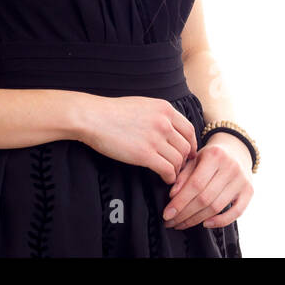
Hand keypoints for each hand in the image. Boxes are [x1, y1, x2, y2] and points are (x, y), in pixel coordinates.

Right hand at [78, 95, 197, 183]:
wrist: (93, 117)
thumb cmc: (112, 112)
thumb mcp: (142, 105)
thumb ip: (159, 115)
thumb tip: (170, 128)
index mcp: (164, 109)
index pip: (189, 130)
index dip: (191, 145)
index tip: (188, 153)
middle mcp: (164, 122)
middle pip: (186, 147)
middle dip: (184, 160)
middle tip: (177, 166)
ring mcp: (155, 138)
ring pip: (178, 160)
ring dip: (176, 170)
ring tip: (169, 173)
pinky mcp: (145, 154)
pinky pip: (167, 170)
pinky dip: (169, 177)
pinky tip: (164, 179)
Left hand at [162, 132, 253, 228]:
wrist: (236, 149)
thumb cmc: (211, 156)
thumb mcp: (195, 158)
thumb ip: (184, 175)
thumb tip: (173, 196)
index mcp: (214, 155)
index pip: (195, 184)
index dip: (180, 202)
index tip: (167, 214)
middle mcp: (231, 167)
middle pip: (205, 198)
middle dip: (185, 214)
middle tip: (171, 222)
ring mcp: (242, 180)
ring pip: (217, 207)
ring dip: (197, 219)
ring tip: (182, 224)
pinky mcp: (249, 191)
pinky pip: (236, 212)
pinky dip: (220, 221)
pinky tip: (204, 224)